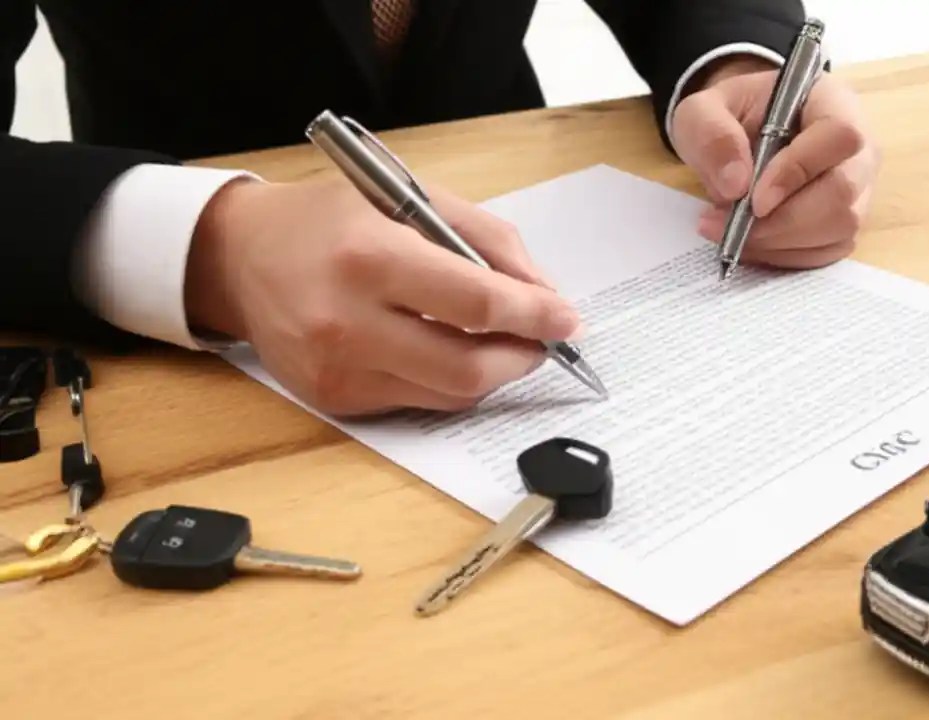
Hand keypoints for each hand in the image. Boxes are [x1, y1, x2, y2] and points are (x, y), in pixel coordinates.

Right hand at [185, 176, 580, 415]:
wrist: (238, 256)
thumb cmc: (329, 220)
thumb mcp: (410, 198)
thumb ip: (486, 241)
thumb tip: (542, 292)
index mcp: (370, 258)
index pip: (478, 304)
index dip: (536, 316)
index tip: (567, 318)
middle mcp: (348, 322)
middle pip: (469, 367)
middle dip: (524, 356)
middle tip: (544, 339)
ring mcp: (337, 369)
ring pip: (449, 394)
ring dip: (493, 372)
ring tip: (506, 343)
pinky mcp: (332, 398)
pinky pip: (416, 400)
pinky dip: (448, 380)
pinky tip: (449, 349)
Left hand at [670, 55, 880, 268]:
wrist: (739, 135)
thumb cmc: (730, 116)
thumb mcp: (702, 111)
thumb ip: (712, 136)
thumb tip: (736, 185)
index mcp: (832, 102)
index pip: (838, 136)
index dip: (798, 172)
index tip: (753, 200)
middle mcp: (857, 147)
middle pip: (843, 192)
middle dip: (783, 221)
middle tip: (730, 226)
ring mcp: (858, 189)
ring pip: (839, 229)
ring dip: (781, 242)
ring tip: (731, 233)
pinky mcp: (844, 222)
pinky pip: (827, 251)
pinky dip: (785, 256)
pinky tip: (752, 244)